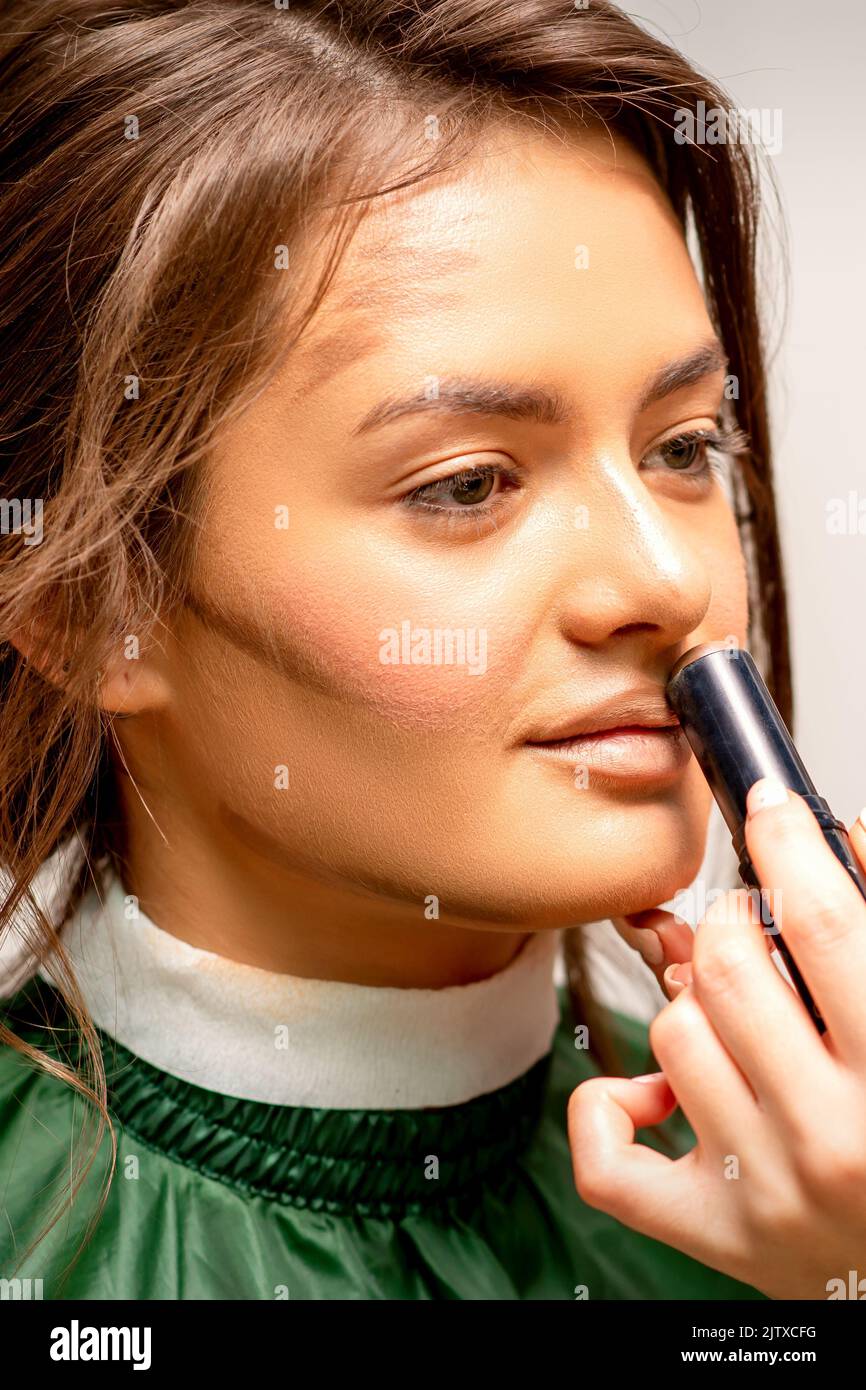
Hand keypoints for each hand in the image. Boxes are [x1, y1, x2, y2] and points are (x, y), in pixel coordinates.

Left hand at [568, 777, 865, 1298]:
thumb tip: (834, 838)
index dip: (785, 844)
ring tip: (739, 1024)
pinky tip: (659, 1092)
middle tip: (754, 932)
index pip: (821, 925)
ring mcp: (762, 1193)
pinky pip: (609, 1156)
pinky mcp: (711, 1234)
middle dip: (733, 927)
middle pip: (726, 971)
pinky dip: (612, 1106)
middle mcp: (830, 1142)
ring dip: (692, 1008)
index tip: (770, 811)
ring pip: (669, 1035)